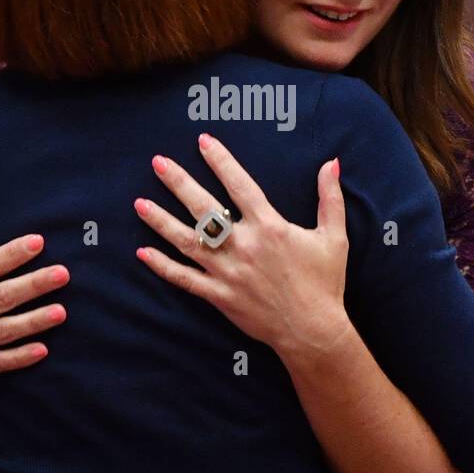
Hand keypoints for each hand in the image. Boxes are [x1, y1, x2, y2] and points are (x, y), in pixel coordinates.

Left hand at [133, 133, 350, 360]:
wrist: (313, 331)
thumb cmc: (324, 283)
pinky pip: (185, 279)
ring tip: (139, 203)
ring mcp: (228, 272)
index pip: (240, 186)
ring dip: (161, 222)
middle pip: (204, 209)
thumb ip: (330, 198)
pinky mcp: (219, 296)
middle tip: (158, 163)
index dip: (221, 161)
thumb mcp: (334, 237)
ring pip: (188, 242)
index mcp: (270, 227)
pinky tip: (143, 253)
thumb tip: (330, 164)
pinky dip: (163, 267)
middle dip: (179, 183)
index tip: (203, 141)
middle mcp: (244, 246)